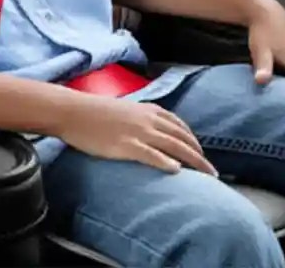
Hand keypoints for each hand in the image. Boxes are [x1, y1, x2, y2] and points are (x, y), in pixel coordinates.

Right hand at [56, 93, 216, 175]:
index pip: (178, 125)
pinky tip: (177, 171)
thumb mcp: (123, 109)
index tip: (200, 151)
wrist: (73, 111)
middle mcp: (147, 120)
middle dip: (200, 154)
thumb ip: (138, 117)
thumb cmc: (93, 112)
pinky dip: (166, 162)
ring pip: (174, 147)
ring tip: (206, 175)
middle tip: (212, 170)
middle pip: (182, 138)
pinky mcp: (126, 145)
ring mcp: (138, 132)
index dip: (192, 139)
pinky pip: (151, 155)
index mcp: (147, 110)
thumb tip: (148, 129)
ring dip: (193, 161)